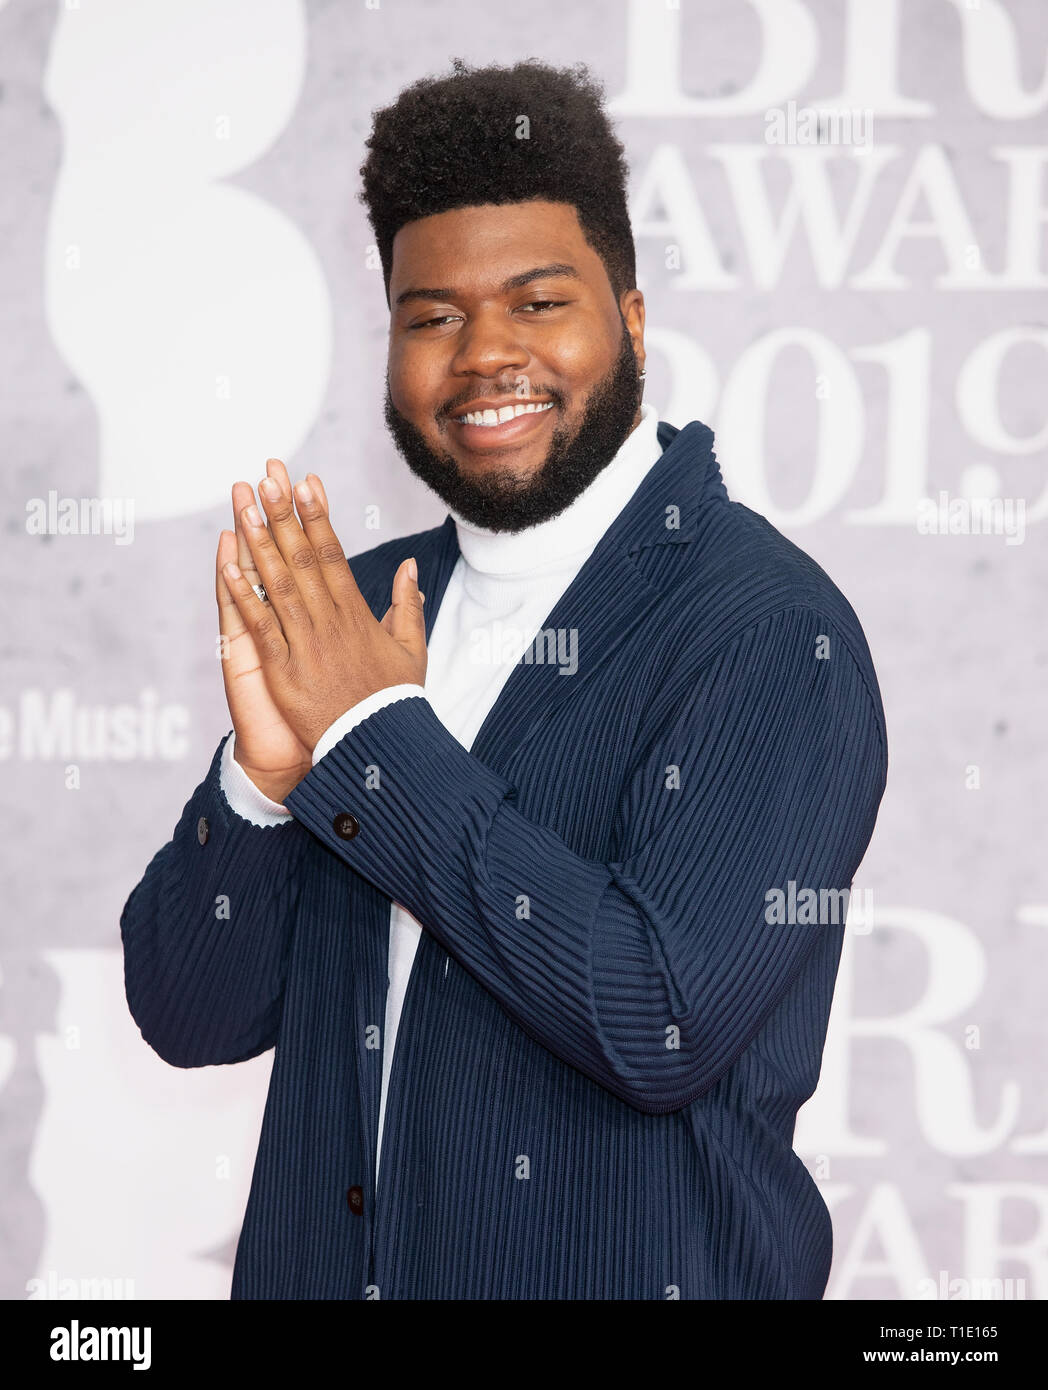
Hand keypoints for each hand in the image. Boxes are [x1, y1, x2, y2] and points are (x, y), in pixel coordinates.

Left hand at [221, 465, 427, 766]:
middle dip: (284, 514)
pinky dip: (243, 596)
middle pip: (303, 557)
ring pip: (278, 583)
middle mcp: (329, 621)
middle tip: (268, 474)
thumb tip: (407, 567)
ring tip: (244, 505)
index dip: (317, 516)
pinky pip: (258, 627)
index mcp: (357, 614)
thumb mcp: (412, 650)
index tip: (306, 482)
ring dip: (258, 542)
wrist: (376, 748)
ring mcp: (304, 644)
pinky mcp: (283, 670)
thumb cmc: (392, 702)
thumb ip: (407, 606)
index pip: (334, 554)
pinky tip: (228, 566)